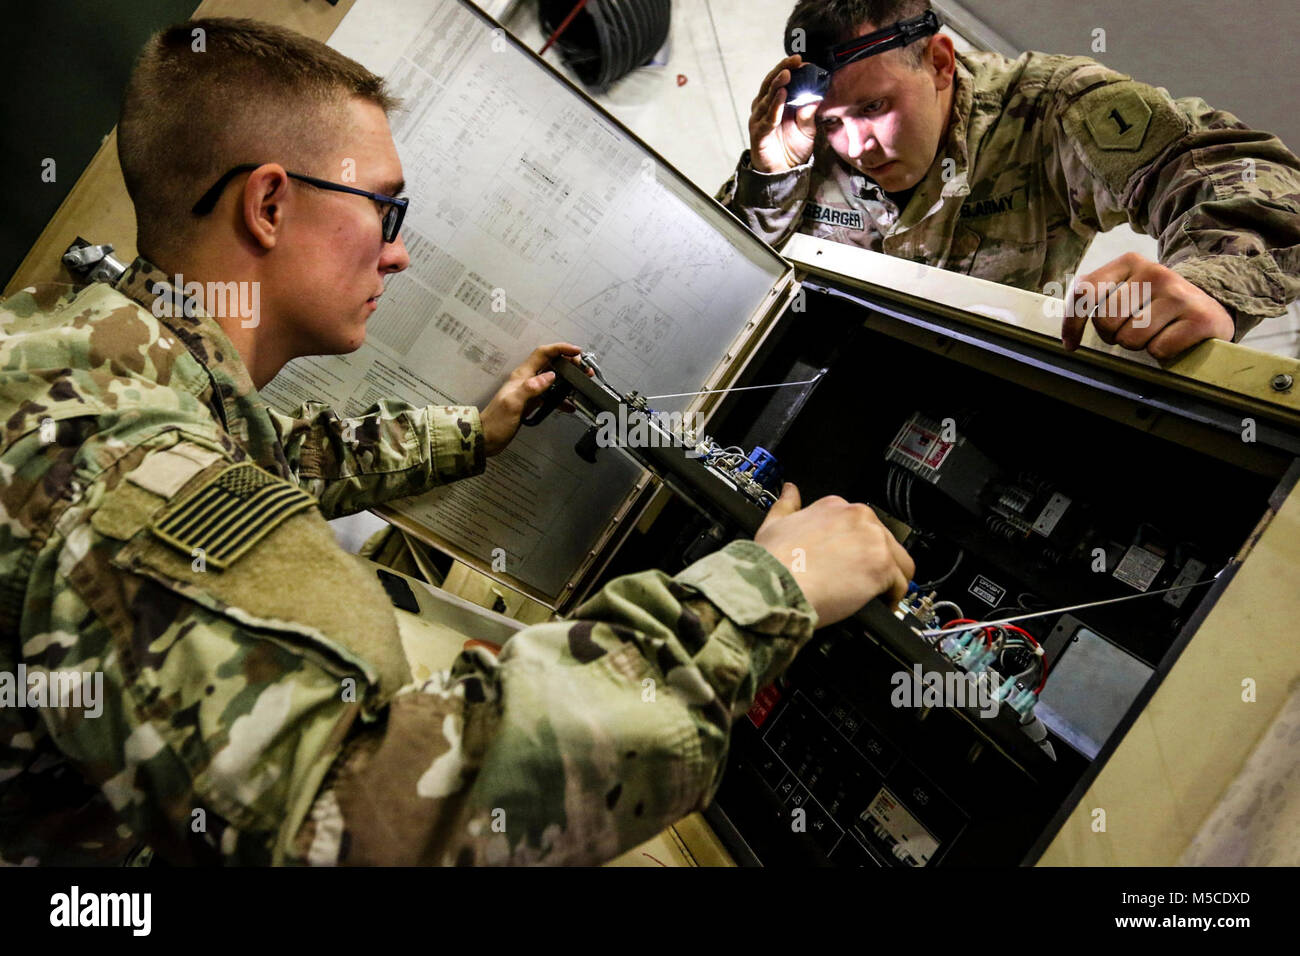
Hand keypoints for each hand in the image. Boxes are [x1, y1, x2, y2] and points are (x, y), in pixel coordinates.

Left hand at [480, 343, 583, 455]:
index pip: (543, 354)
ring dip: (568, 380)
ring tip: (581, 385)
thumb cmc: (496, 421)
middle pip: (551, 364)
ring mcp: (530, 391)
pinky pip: (550, 396)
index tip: (576, 352)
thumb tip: (550, 376)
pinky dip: (561, 399)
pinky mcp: (532, 403)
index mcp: (522, 375)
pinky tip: (569, 406)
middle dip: (569, 363)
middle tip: (583, 370)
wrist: (487, 438)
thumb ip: (531, 388)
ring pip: (553, 379)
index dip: (560, 349)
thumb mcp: (513, 403)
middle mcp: (527, 380)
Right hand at [749, 55, 819, 173]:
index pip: (779, 80)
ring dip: (777, 85)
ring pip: (767, 99)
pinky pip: (767, 118)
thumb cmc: (793, 147)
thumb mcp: (807, 128)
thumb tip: (817, 94)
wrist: (784, 172)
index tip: (801, 60)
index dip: (788, 68)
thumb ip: (809, 112)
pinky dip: (775, 107)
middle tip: (794, 60)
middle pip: (770, 84)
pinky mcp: (758, 134)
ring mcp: (760, 120)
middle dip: (782, 70)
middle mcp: (765, 108)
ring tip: (787, 74)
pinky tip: (782, 96)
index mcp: (776, 103)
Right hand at [754, 483, 914, 626]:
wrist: (773, 586)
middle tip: (861, 584)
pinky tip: (879, 607)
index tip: (853, 563)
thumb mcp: (773, 524)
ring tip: (875, 598)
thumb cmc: (770, 562)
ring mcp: (873, 540)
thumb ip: (786, 505)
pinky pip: (901, 585)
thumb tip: (790, 490)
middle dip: (877, 564)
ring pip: (900, 562)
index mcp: (834, 506)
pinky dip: (893, 599)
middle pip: (885, 542)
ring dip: (891, 580)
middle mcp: (857, 517)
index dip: (859, 549)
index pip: (862, 525)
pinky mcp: (882, 566)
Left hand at [1062, 252, 1234, 359]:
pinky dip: (1161, 353)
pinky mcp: (1199, 318)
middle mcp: (1154, 272)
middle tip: (1130, 330)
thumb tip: (1068, 339)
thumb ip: (1096, 300)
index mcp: (1129, 262)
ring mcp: (1179, 294)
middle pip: (1106, 321)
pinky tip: (1173, 339)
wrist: (1211, 304)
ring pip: (1130, 339)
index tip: (1071, 345)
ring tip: (1153, 333)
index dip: (1072, 323)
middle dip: (1112, 335)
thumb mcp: (1126, 290)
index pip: (1085, 292)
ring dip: (1138, 345)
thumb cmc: (1156, 304)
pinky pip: (1158, 350)